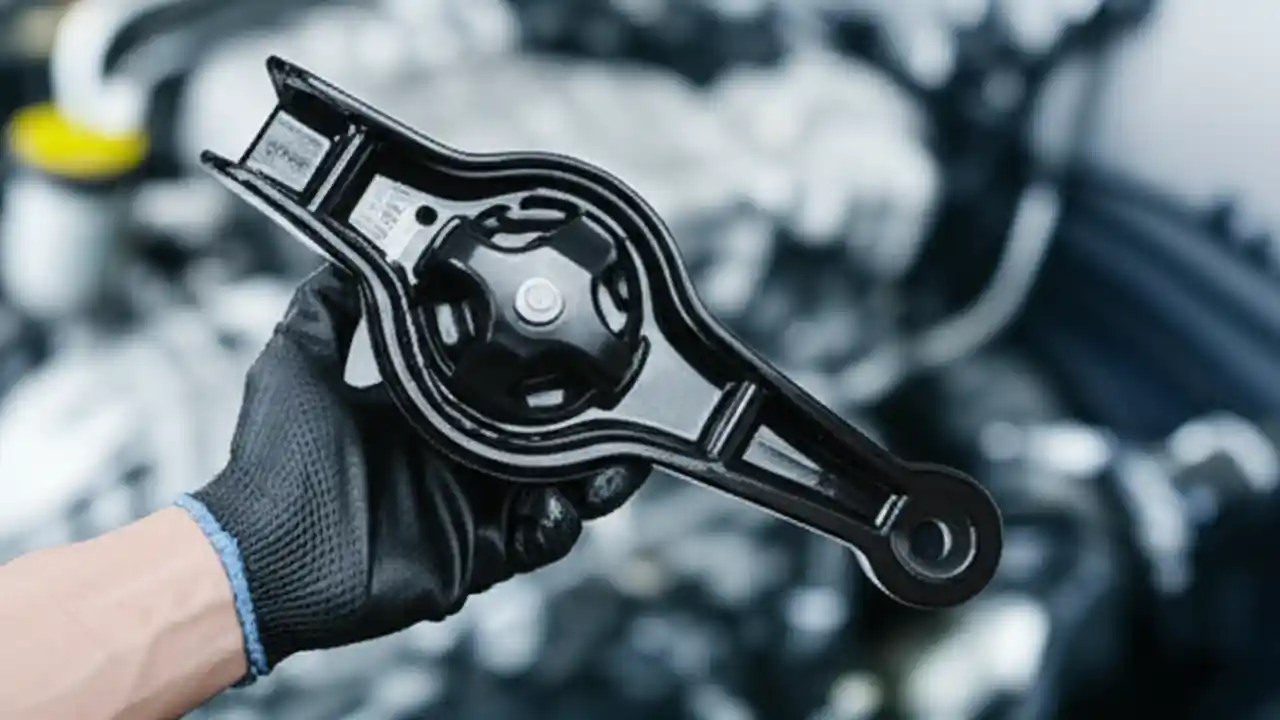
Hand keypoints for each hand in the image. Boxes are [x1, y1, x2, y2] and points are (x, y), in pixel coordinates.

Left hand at [183, 266, 647, 675]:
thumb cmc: (271, 462)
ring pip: (558, 490)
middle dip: (585, 425)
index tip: (567, 344)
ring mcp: (472, 510)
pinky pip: (537, 543)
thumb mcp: (297, 361)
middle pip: (544, 439)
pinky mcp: (477, 556)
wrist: (261, 549)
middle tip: (616, 406)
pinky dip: (559, 527)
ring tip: (609, 458)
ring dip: (591, 476)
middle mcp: (457, 461)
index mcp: (428, 417)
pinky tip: (560, 505)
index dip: (536, 372)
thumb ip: (327, 306)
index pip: (499, 389)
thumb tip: (347, 251)